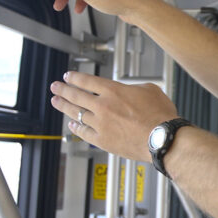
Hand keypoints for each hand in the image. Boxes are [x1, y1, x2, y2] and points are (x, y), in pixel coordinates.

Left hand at [49, 70, 179, 161]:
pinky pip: (84, 132)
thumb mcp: (150, 90)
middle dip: (63, 89)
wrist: (162, 138)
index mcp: (114, 91)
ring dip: (64, 106)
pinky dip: (76, 127)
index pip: (87, 81)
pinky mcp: (103, 140)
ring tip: (56, 101)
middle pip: (76, 95)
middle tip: (56, 86)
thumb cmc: (160, 116)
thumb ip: (133, 88)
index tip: (68, 76)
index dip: (75, 77)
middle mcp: (103, 106)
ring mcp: (101, 124)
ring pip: (76, 113)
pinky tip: (72, 124)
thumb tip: (129, 91)